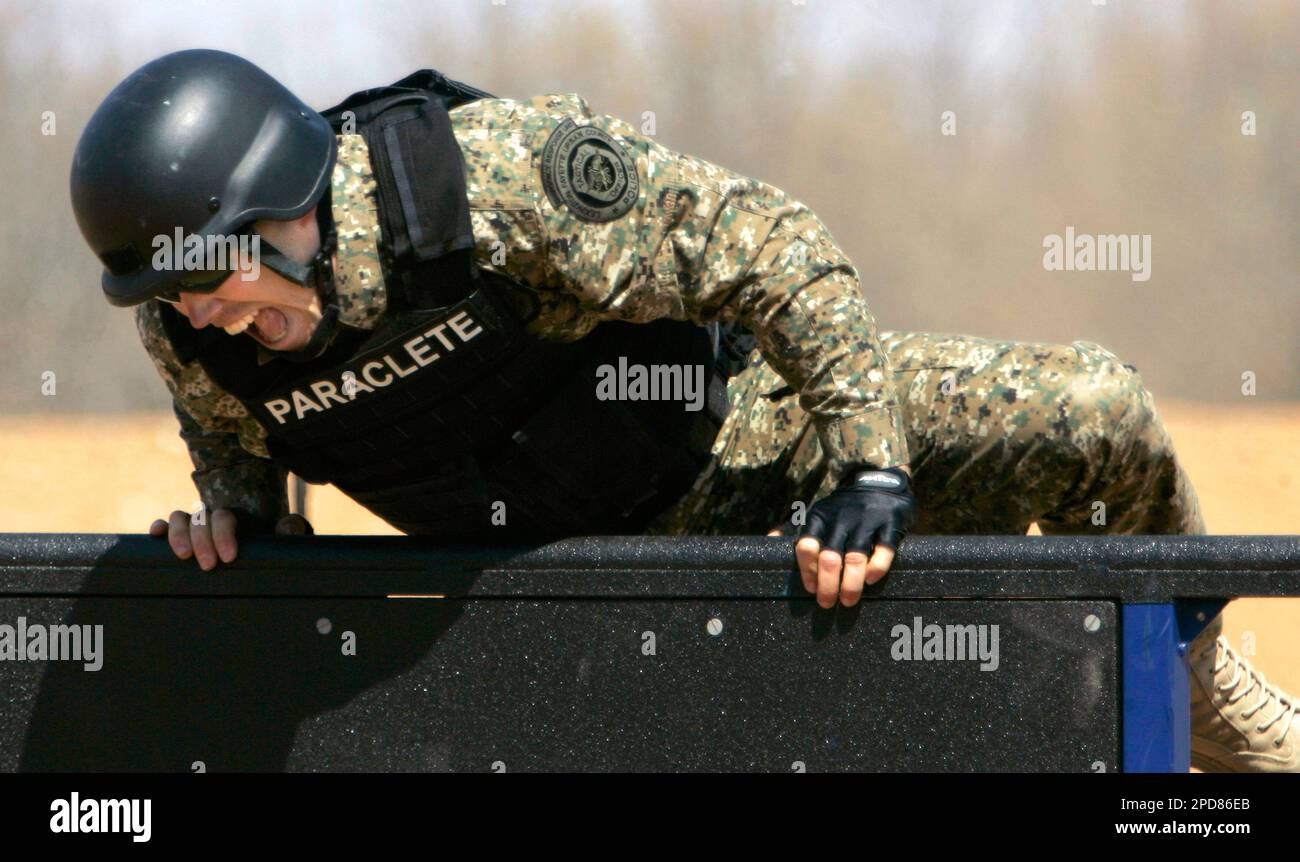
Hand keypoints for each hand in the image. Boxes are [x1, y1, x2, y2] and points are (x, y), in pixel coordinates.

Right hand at [148, 509, 312, 570]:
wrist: (253, 557)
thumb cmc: (264, 550)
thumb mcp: (279, 542)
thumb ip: (290, 531)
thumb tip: (288, 526)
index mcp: (235, 519)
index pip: (224, 518)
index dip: (224, 534)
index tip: (229, 557)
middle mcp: (211, 519)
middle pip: (200, 518)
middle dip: (202, 540)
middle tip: (208, 565)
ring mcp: (193, 527)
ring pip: (180, 518)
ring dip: (178, 534)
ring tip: (183, 556)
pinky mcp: (180, 537)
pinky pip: (165, 526)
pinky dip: (159, 528)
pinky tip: (155, 537)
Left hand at [769, 465, 915, 608]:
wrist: (881, 484)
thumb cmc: (844, 509)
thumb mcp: (818, 513)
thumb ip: (795, 527)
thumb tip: (769, 539)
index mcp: (819, 517)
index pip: (806, 546)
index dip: (807, 570)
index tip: (810, 589)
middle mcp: (841, 518)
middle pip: (829, 557)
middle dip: (827, 585)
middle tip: (827, 603)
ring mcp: (866, 521)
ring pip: (855, 558)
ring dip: (850, 585)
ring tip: (848, 601)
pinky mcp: (890, 524)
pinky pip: (884, 550)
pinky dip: (876, 568)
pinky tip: (870, 580)